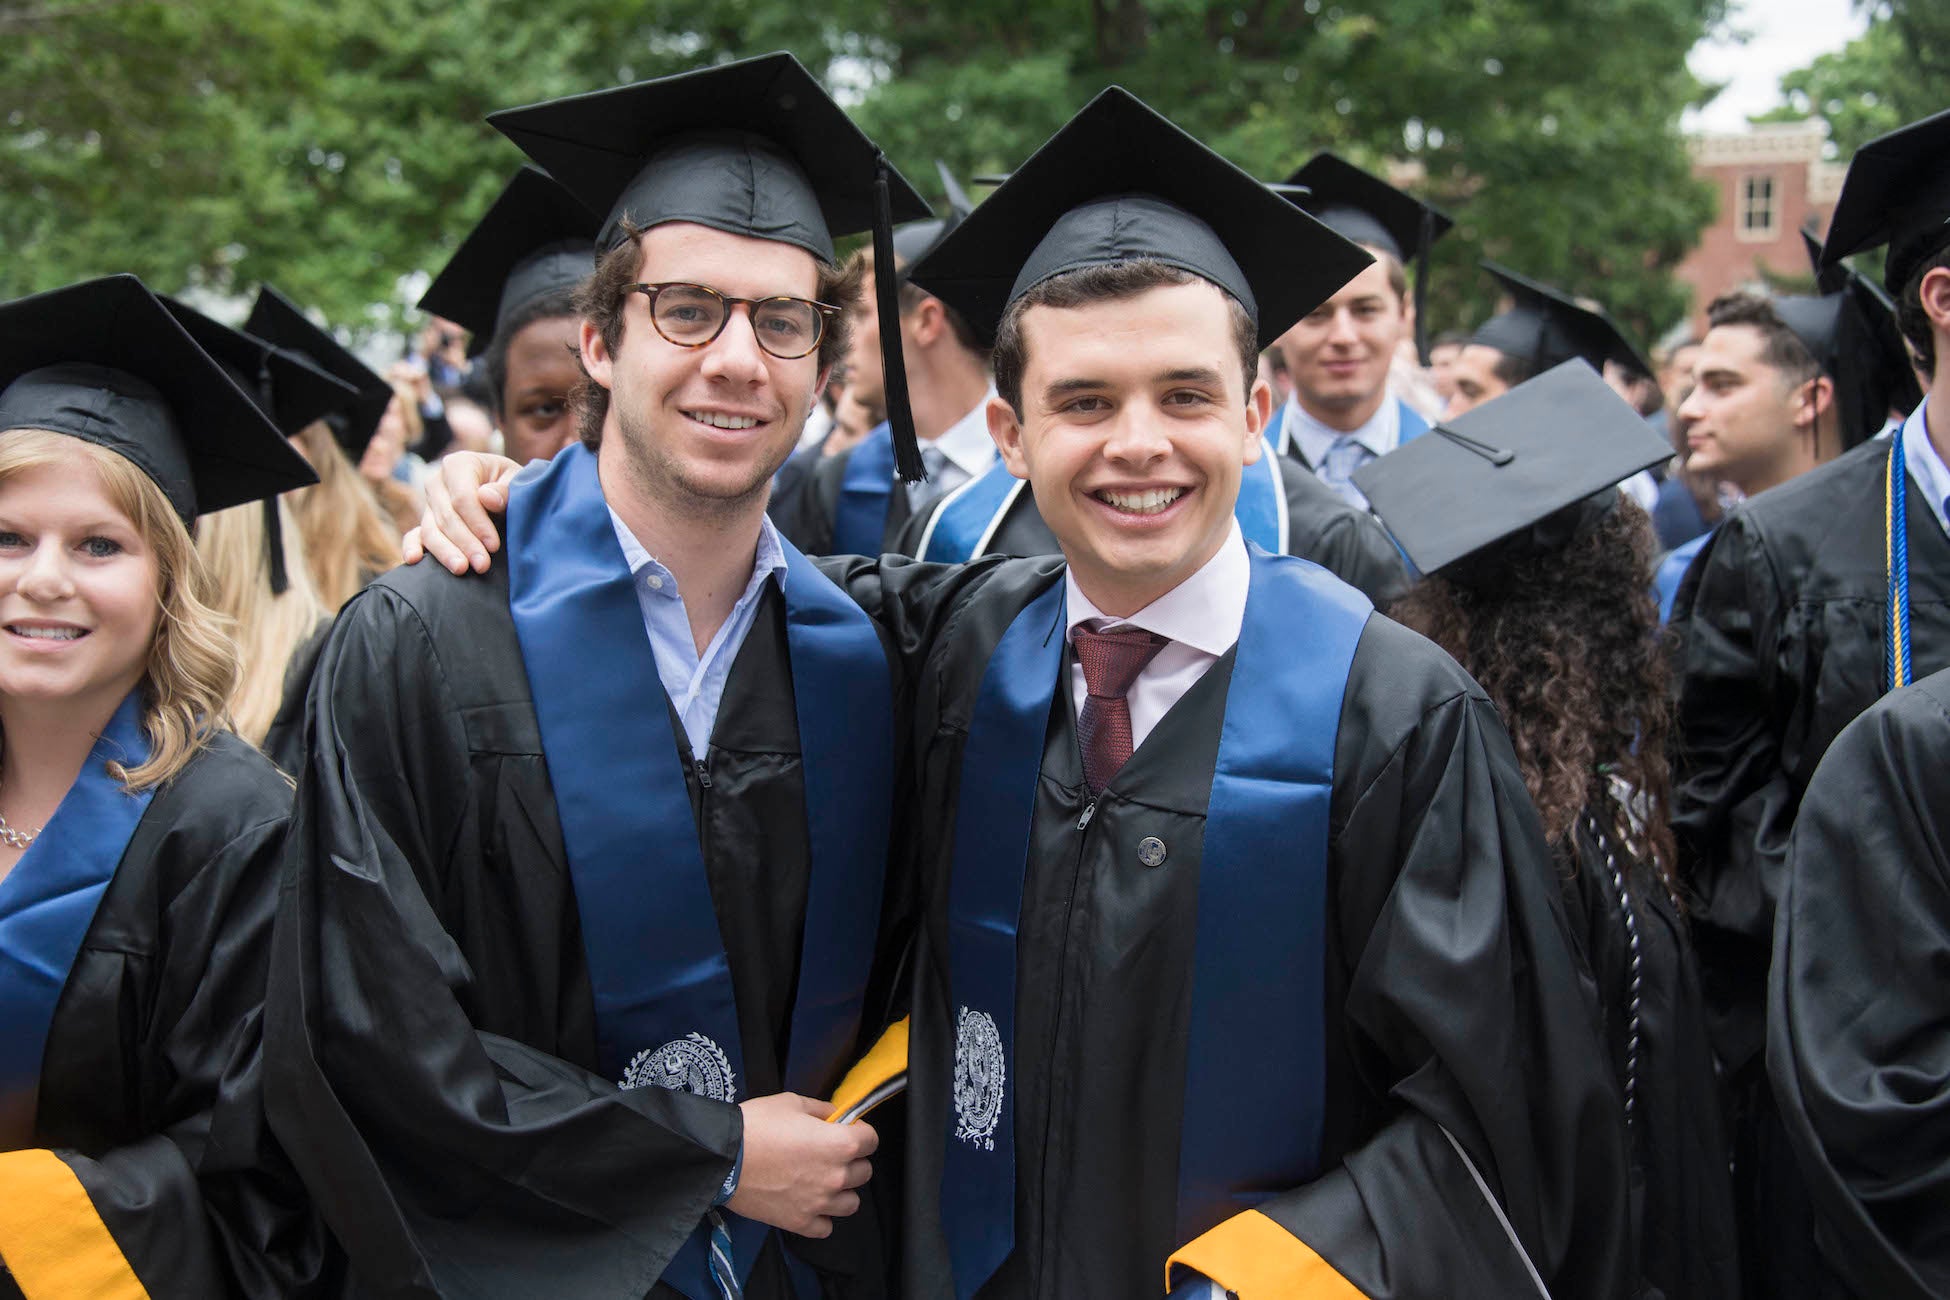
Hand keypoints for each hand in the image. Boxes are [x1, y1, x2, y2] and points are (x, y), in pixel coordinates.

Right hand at [402, 452, 520, 572]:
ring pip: (431, 530)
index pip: (462, 497)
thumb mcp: (518, 481)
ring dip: (445, 552)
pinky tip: (412, 560)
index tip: (493, 545)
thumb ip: (506, 490)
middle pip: (446, 517)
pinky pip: (415, 535)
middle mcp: (437, 482)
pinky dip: (412, 547)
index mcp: (459, 464)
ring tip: (461, 569)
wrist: (506, 491)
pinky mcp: (426, 522)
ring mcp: (429, 503)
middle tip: (482, 565)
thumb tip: (487, 497)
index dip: (477, 523)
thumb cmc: (512, 485)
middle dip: (465, 543)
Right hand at [725, 1093, 876, 1238]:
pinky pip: (826, 1226)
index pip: (871, 1140)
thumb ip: (820, 1110)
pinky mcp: (800, 1222)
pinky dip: (820, 1217)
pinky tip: (808, 1202)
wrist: (722, 1157)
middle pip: (864, 1172)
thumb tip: (833, 1115)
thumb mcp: (791, 1103)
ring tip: (822, 1181)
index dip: (859, 1132)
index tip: (847, 1131)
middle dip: (851, 1160)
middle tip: (830, 1154)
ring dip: (841, 1191)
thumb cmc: (755, 1126)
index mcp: (839, 1143)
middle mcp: (836, 1176)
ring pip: (851, 1203)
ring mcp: (819, 1203)